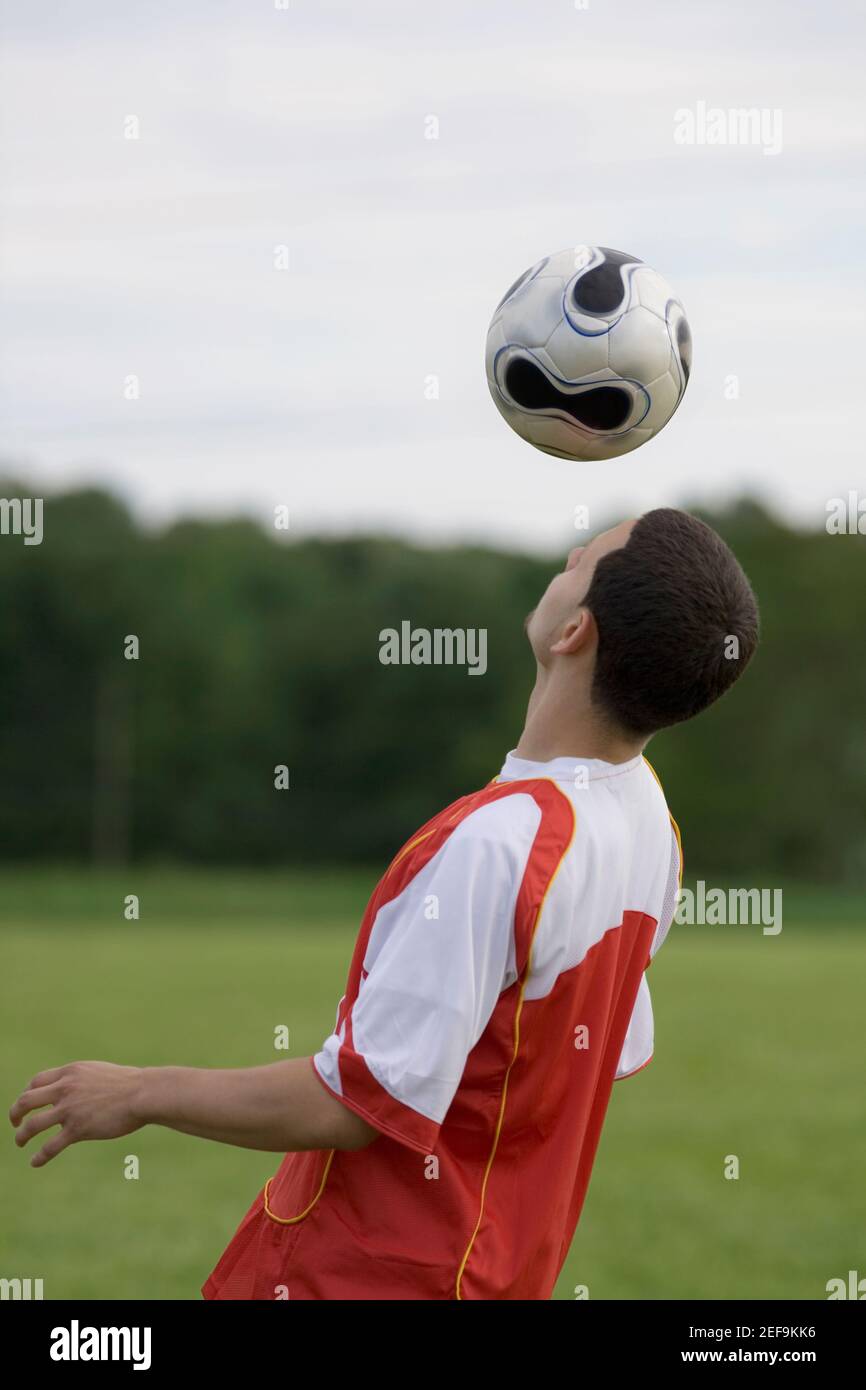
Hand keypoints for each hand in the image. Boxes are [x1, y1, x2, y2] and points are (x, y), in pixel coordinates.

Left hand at [9, 1061, 145, 1167]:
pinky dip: (39, 1156)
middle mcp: (65, 1089)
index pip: (37, 1081)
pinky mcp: (78, 1129)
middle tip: (15, 1122)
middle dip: (15, 1113)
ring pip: (33, 1125)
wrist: (142, 1093)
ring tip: (20, 1142)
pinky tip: (35, 1162)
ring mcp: (70, 1109)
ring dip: (22, 1135)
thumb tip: (77, 1090)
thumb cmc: (129, 1084)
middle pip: (26, 1100)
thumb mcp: (99, 1072)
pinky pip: (50, 1146)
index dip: (28, 1093)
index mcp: (71, 1072)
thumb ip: (82, 1080)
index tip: (28, 1104)